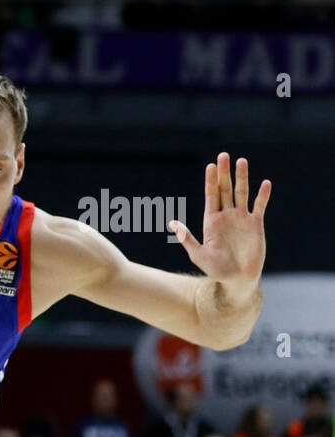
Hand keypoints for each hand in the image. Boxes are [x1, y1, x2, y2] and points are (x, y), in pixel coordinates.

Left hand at [169, 153, 269, 297]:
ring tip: (242, 161)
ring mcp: (241, 219)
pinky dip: (262, 195)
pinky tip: (265, 183)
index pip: (211, 196)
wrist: (237, 279)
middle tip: (223, 156)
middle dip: (224, 173)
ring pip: (241, 193)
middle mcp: (226, 216)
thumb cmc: (215, 269)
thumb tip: (172, 223)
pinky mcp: (256, 225)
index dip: (210, 181)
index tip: (210, 166)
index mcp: (211, 221)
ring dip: (242, 178)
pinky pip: (259, 206)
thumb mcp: (198, 254)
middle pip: (225, 190)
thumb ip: (187, 238)